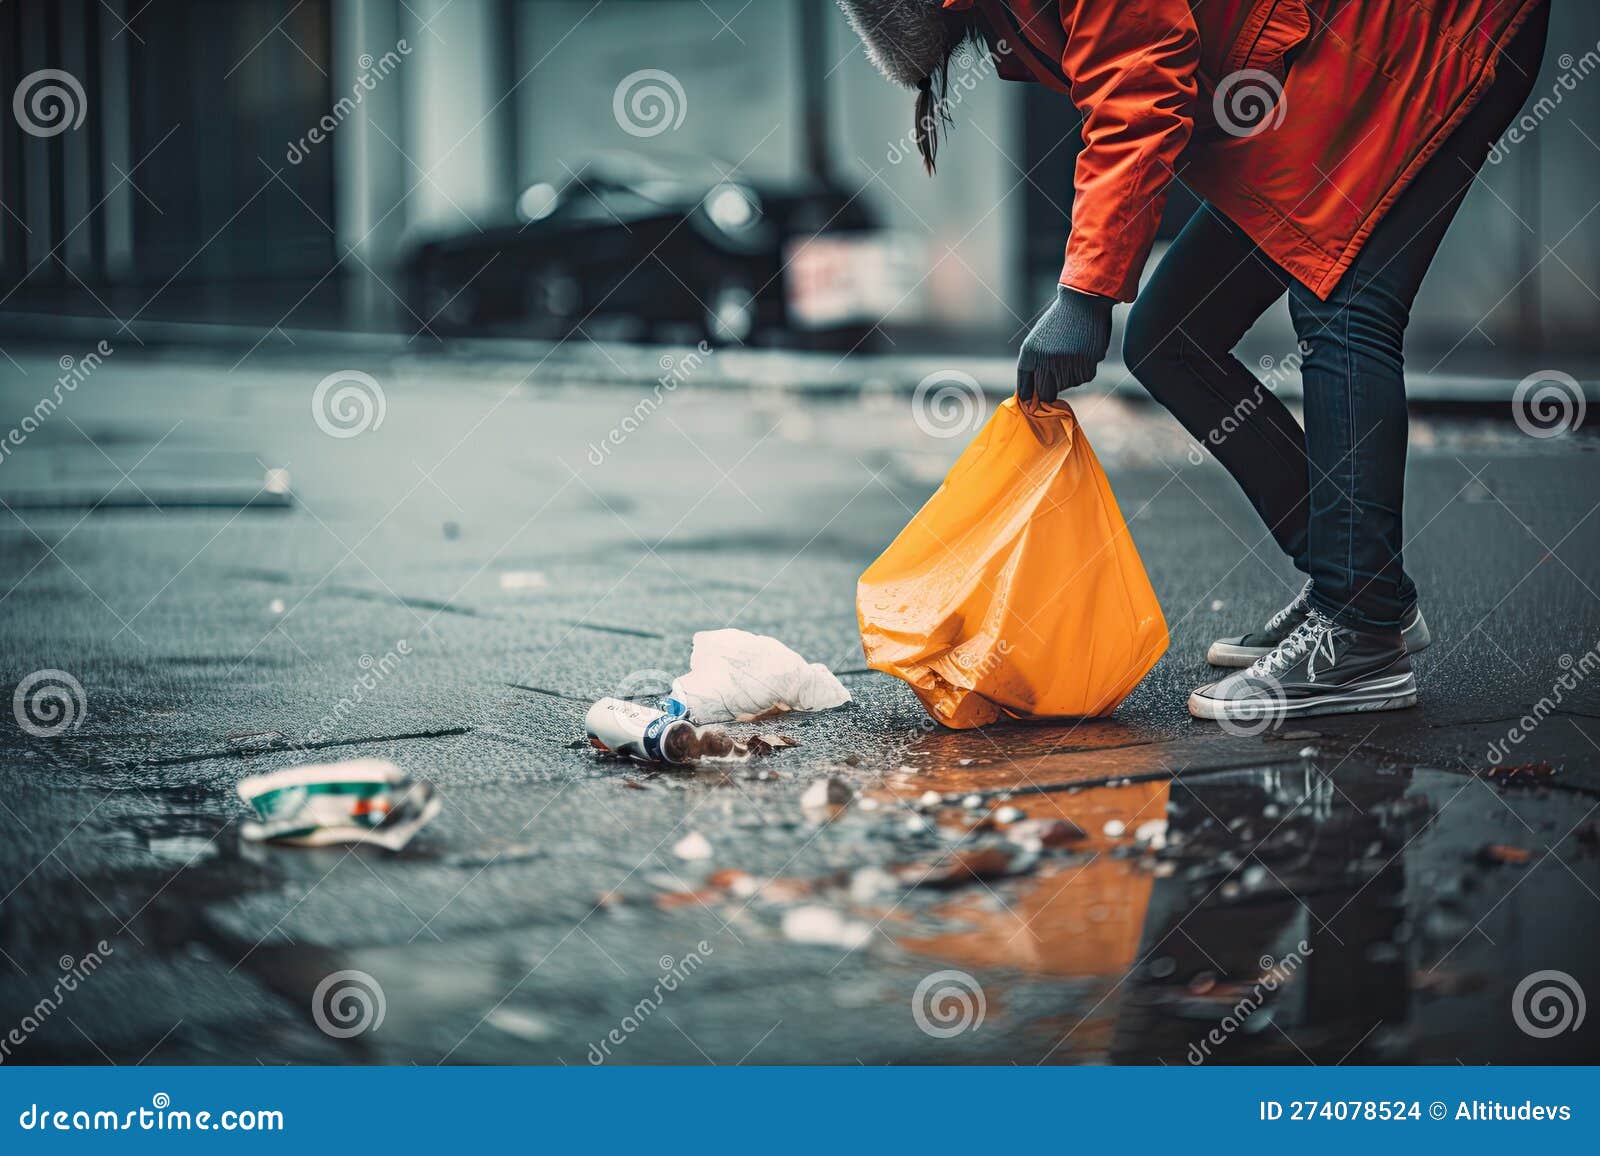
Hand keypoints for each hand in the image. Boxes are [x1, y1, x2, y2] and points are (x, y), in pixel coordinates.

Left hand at [1016, 285, 1113, 404]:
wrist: (1082, 302)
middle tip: (1058, 373)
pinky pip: (1085, 378)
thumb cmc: (1057, 323)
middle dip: (1052, 388)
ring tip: (1071, 352)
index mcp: (1032, 356)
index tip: (1032, 401)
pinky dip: (1084, 369)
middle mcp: (1047, 362)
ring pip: (1069, 385)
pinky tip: (1083, 352)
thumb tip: (1027, 398)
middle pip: (1049, 393)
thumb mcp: (1035, 342)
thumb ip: (1030, 369)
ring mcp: (1068, 363)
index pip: (1028, 389)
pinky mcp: (1087, 362)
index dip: (1032, 397)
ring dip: (1070, 375)